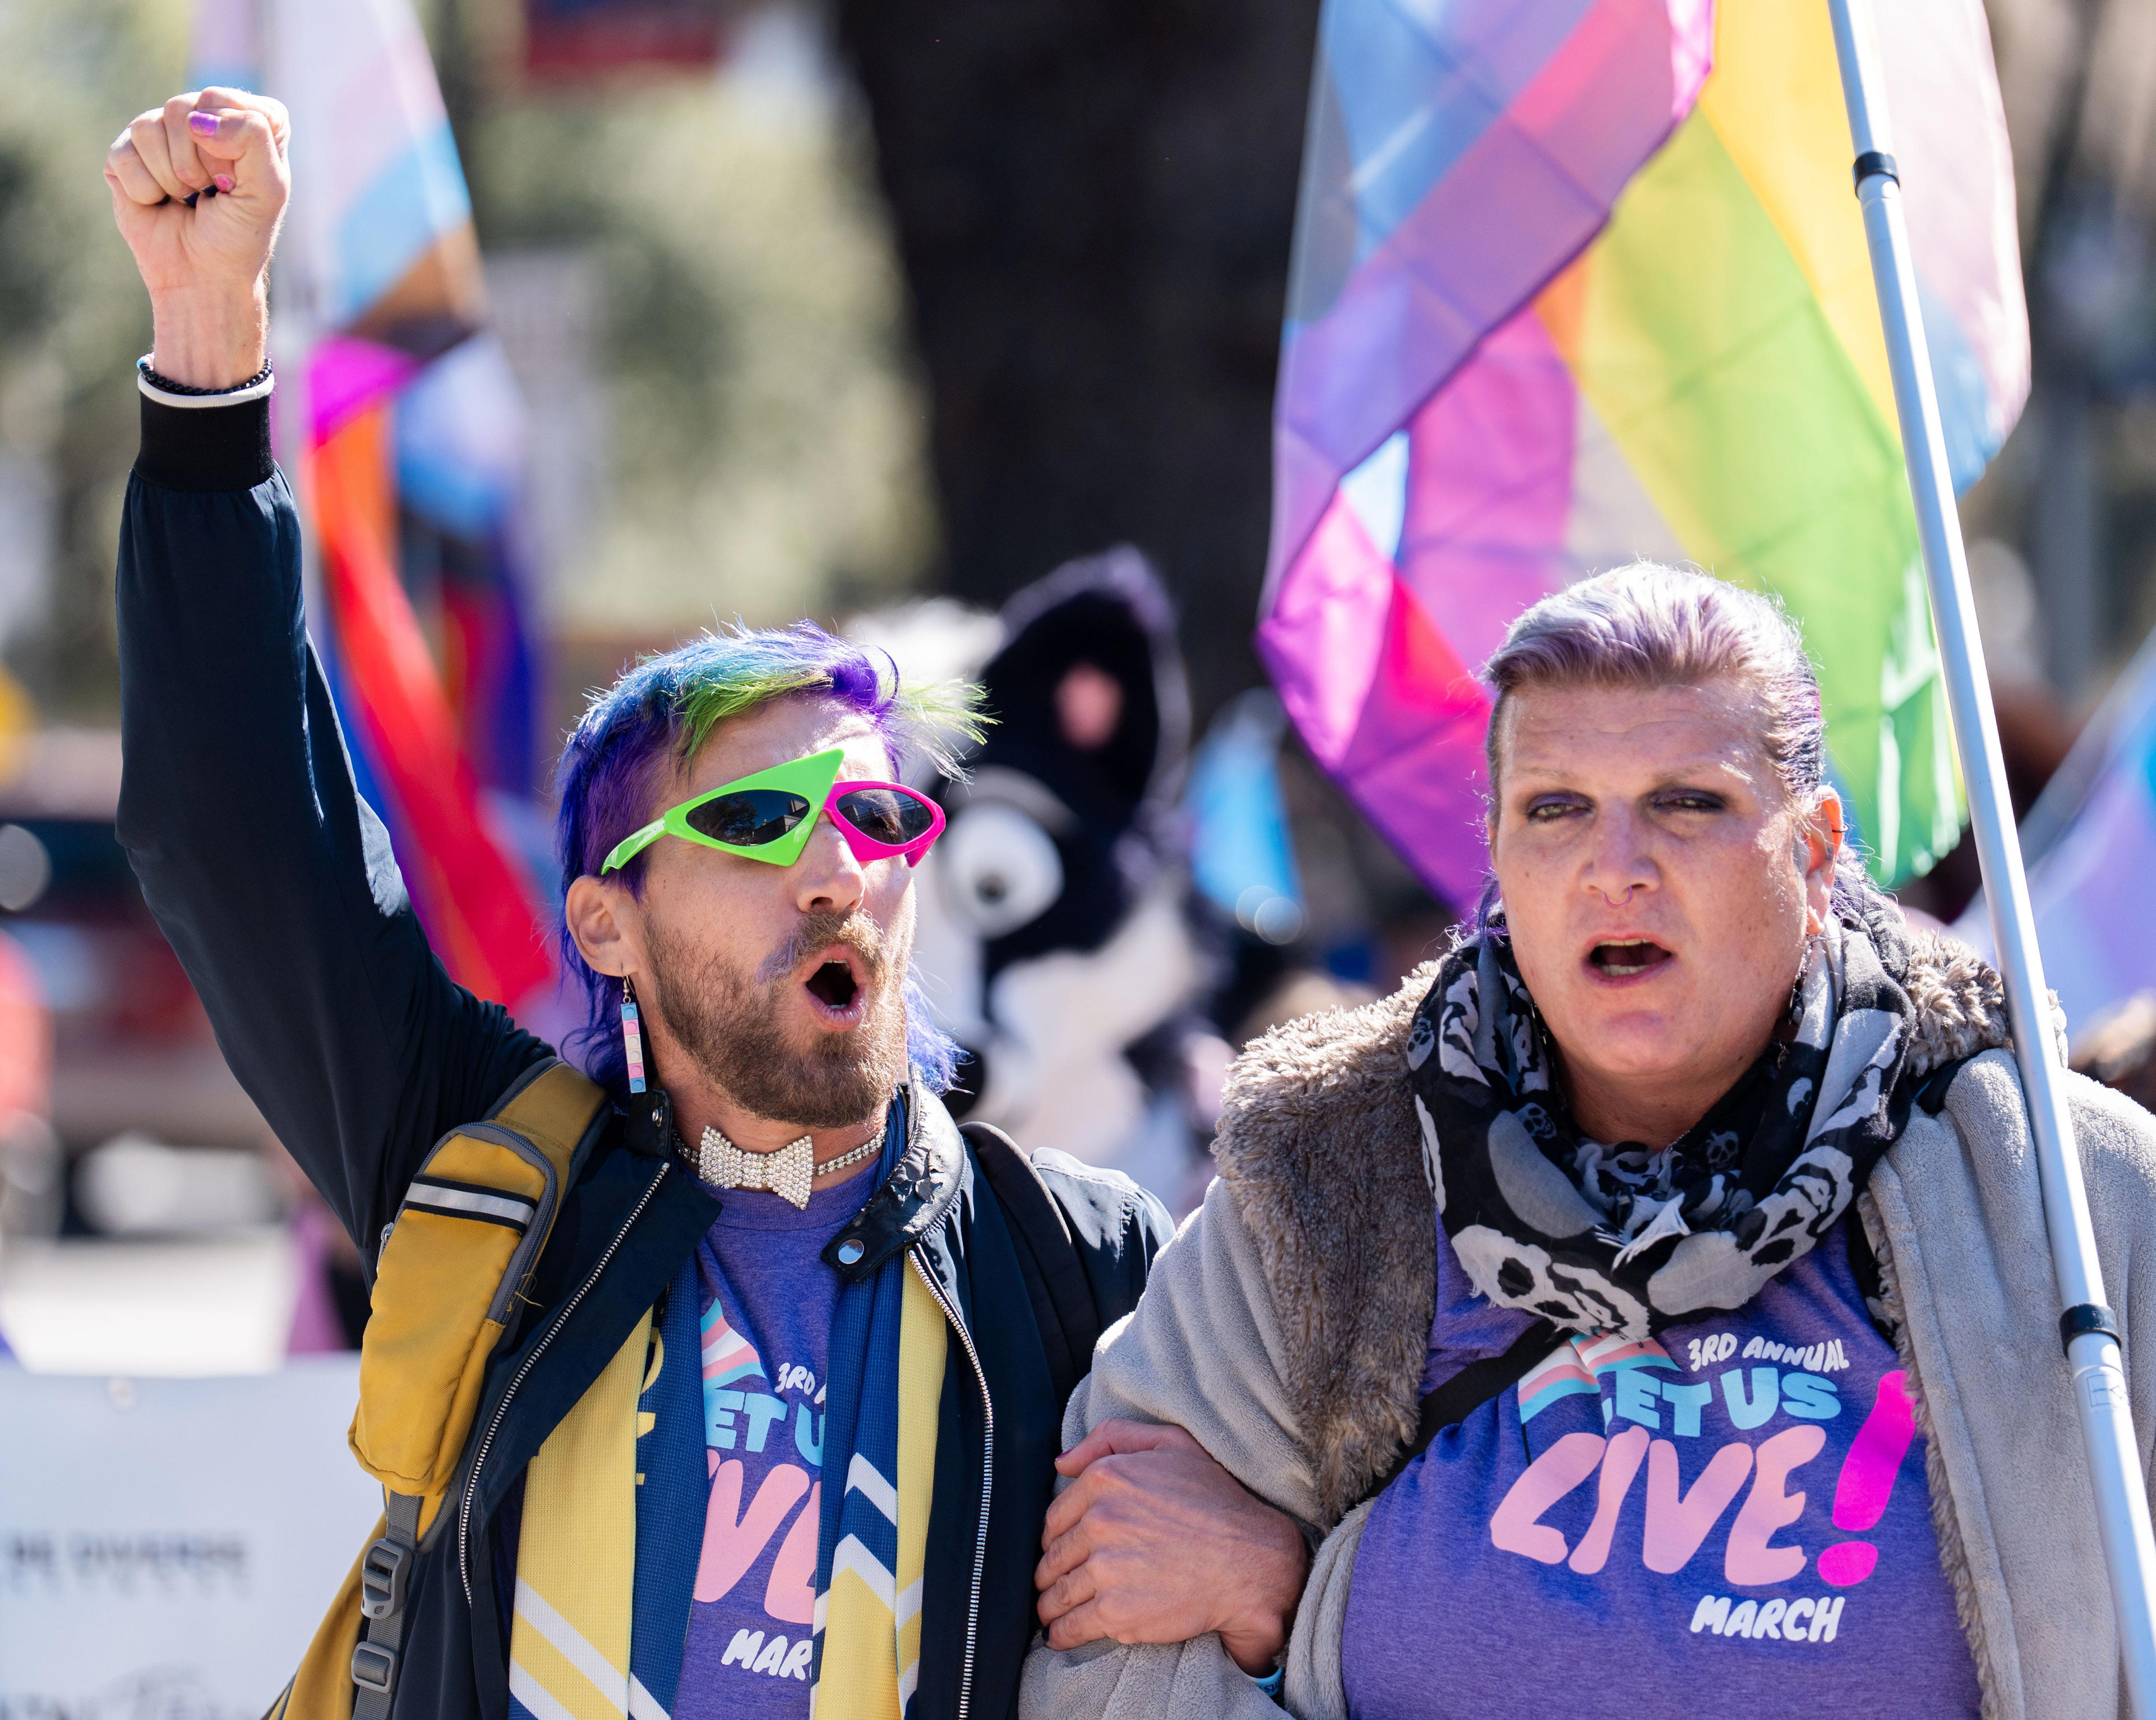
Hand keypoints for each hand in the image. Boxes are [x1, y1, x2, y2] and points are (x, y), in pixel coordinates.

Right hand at [104, 88, 290, 387]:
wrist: (201, 276)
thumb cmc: (239, 235)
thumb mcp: (267, 190)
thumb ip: (253, 139)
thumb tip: (199, 120)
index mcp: (245, 120)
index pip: (228, 100)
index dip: (231, 142)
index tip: (237, 180)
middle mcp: (201, 118)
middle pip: (184, 107)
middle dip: (198, 162)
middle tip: (211, 193)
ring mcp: (159, 133)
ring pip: (149, 126)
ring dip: (171, 177)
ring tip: (185, 198)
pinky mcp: (125, 154)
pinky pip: (124, 154)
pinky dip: (145, 190)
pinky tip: (158, 203)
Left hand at [1035, 1420, 1308, 1676]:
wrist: (1252, 1563)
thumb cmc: (1216, 1501)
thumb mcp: (1172, 1444)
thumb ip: (1112, 1438)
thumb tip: (1062, 1463)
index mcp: (1107, 1479)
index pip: (1057, 1516)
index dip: (1057, 1536)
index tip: (1063, 1549)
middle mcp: (1100, 1521)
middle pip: (1054, 1556)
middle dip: (1051, 1572)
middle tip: (1054, 1583)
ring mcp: (1106, 1569)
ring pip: (1057, 1592)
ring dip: (1049, 1604)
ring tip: (1052, 1612)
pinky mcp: (1116, 1612)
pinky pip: (1071, 1625)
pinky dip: (1060, 1634)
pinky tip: (1060, 1636)